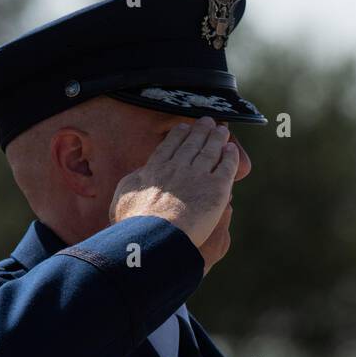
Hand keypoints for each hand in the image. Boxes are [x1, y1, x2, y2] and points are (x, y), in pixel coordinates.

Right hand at [109, 116, 238, 253]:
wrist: (156, 235)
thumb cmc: (135, 222)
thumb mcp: (124, 196)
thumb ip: (134, 182)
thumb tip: (141, 175)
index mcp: (155, 169)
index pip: (169, 146)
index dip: (178, 135)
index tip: (184, 127)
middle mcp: (178, 167)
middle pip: (192, 143)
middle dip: (200, 130)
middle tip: (207, 121)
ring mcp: (198, 176)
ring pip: (210, 151)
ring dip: (217, 138)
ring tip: (222, 130)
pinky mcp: (216, 188)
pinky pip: (226, 168)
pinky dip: (230, 157)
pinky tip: (231, 150)